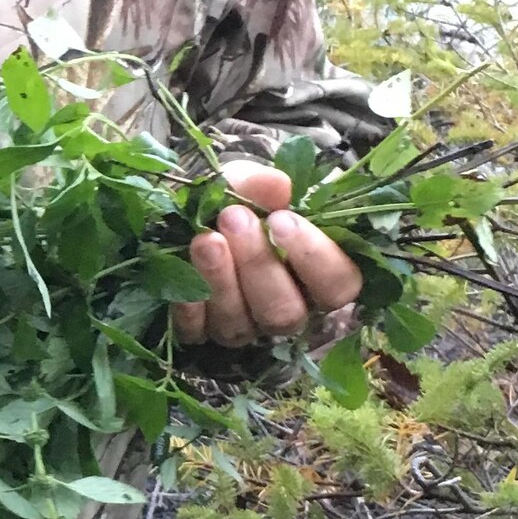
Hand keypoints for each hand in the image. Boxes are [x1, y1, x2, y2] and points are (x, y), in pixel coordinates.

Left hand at [174, 158, 362, 349]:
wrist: (184, 217)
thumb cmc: (234, 205)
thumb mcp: (249, 186)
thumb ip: (264, 184)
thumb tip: (278, 187)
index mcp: (315, 278)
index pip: (338, 285)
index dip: (314, 256)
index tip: (282, 218)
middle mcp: (284, 311)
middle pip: (286, 312)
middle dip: (258, 264)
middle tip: (234, 218)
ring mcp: (243, 328)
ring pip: (240, 326)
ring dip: (221, 280)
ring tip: (205, 238)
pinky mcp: (200, 334)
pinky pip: (196, 333)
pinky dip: (187, 305)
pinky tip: (179, 269)